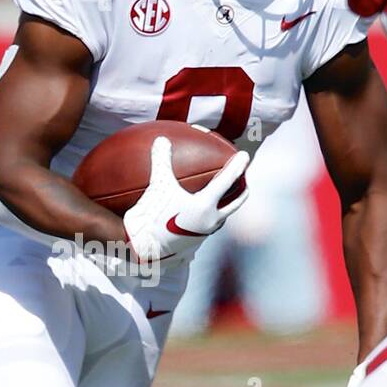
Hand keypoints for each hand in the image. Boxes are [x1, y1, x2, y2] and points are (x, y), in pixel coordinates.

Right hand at [123, 136, 249, 264]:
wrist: (141, 247)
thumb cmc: (150, 215)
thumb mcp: (157, 185)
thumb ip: (161, 161)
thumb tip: (161, 139)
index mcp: (205, 206)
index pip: (227, 181)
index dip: (237, 166)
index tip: (244, 156)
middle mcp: (209, 221)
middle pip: (234, 203)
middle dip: (242, 191)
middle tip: (245, 181)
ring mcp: (203, 234)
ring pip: (221, 218)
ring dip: (226, 207)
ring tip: (224, 199)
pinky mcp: (194, 243)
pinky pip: (206, 227)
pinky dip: (209, 217)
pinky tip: (199, 215)